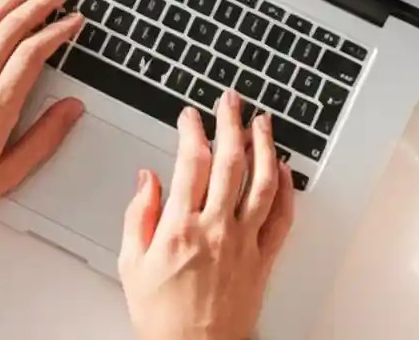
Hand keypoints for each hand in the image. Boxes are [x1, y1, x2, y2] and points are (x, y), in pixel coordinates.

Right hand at [119, 91, 295, 339]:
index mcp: (180, 227)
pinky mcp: (263, 259)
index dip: (192, 131)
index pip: (191, 163)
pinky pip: (282, 218)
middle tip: (231, 101)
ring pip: (263, 183)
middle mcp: (217, 229)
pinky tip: (285, 170)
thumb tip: (148, 179)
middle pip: (230, 162)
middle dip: (231, 123)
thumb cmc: (162, 317)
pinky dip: (287, 189)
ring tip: (263, 123)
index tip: (191, 116)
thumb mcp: (131, 265)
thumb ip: (139, 216)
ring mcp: (244, 242)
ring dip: (265, 147)